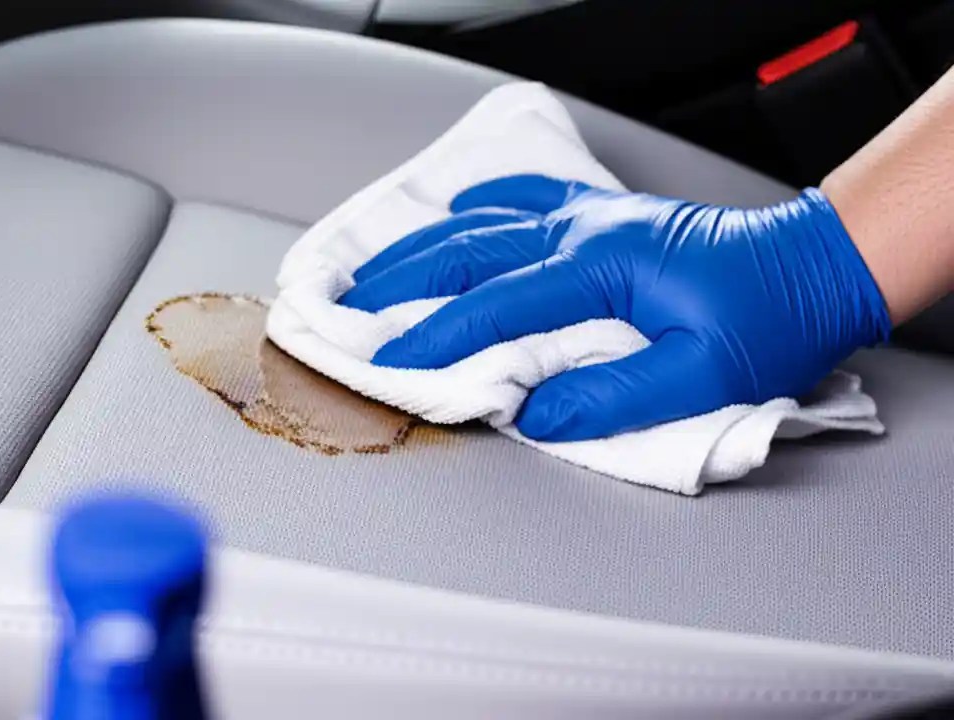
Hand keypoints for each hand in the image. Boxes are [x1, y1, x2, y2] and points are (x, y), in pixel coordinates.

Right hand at [338, 175, 890, 440]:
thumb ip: (613, 395)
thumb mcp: (702, 375)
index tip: (383, 360)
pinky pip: (528, 198)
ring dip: (423, 245)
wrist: (816, 265)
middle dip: (399, 280)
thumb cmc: (768, 321)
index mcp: (600, 267)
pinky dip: (484, 203)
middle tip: (345, 305)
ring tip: (373, 265)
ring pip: (485, 221)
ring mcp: (591, 217)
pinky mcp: (605, 216)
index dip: (433, 336)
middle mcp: (583, 232)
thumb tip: (536, 413)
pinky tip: (459, 205)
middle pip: (468, 250)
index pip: (494, 306)